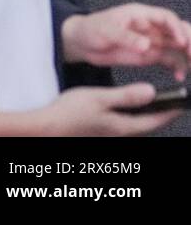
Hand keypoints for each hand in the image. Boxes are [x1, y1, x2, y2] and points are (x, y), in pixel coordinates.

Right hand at [34, 83, 182, 135]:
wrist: (48, 126)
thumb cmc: (70, 113)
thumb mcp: (100, 98)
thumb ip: (127, 96)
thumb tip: (152, 92)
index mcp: (125, 126)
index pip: (157, 119)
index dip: (172, 110)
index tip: (183, 101)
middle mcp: (121, 132)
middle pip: (149, 123)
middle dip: (162, 112)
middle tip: (172, 99)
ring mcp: (111, 133)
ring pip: (137, 123)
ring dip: (147, 113)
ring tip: (152, 100)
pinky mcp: (102, 130)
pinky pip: (125, 122)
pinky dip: (132, 113)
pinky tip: (125, 105)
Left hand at [62, 5, 190, 78]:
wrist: (81, 43)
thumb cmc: (91, 29)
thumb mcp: (106, 31)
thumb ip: (126, 37)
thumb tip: (146, 45)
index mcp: (140, 15)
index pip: (165, 17)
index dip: (176, 28)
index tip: (181, 41)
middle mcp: (150, 27)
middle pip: (177, 30)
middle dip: (189, 40)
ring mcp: (151, 41)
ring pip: (177, 46)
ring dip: (187, 55)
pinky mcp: (149, 55)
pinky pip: (170, 60)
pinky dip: (178, 67)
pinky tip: (179, 76)